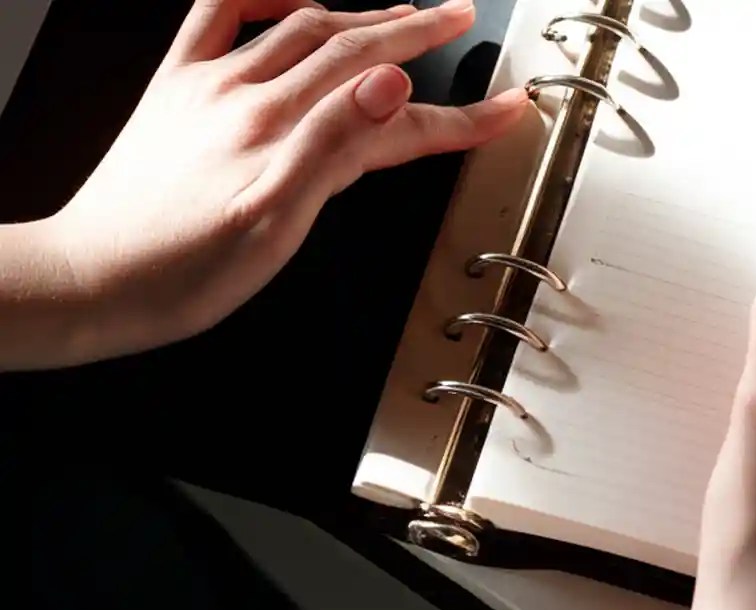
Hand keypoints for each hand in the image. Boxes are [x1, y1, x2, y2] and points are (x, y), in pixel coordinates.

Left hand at [1, 0, 525, 369]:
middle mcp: (250, 98)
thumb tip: (389, 85)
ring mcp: (211, 85)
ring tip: (399, 10)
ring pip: (302, 27)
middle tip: (459, 18)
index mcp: (285, 137)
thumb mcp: (276, 224)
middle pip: (354, 50)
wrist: (91, 279)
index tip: (506, 110)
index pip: (396, 116)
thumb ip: (335, 146)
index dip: (460, 115)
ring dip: (360, 13)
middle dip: (416, 32)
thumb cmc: (183, 271)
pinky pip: (218, 14)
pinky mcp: (177, 87)